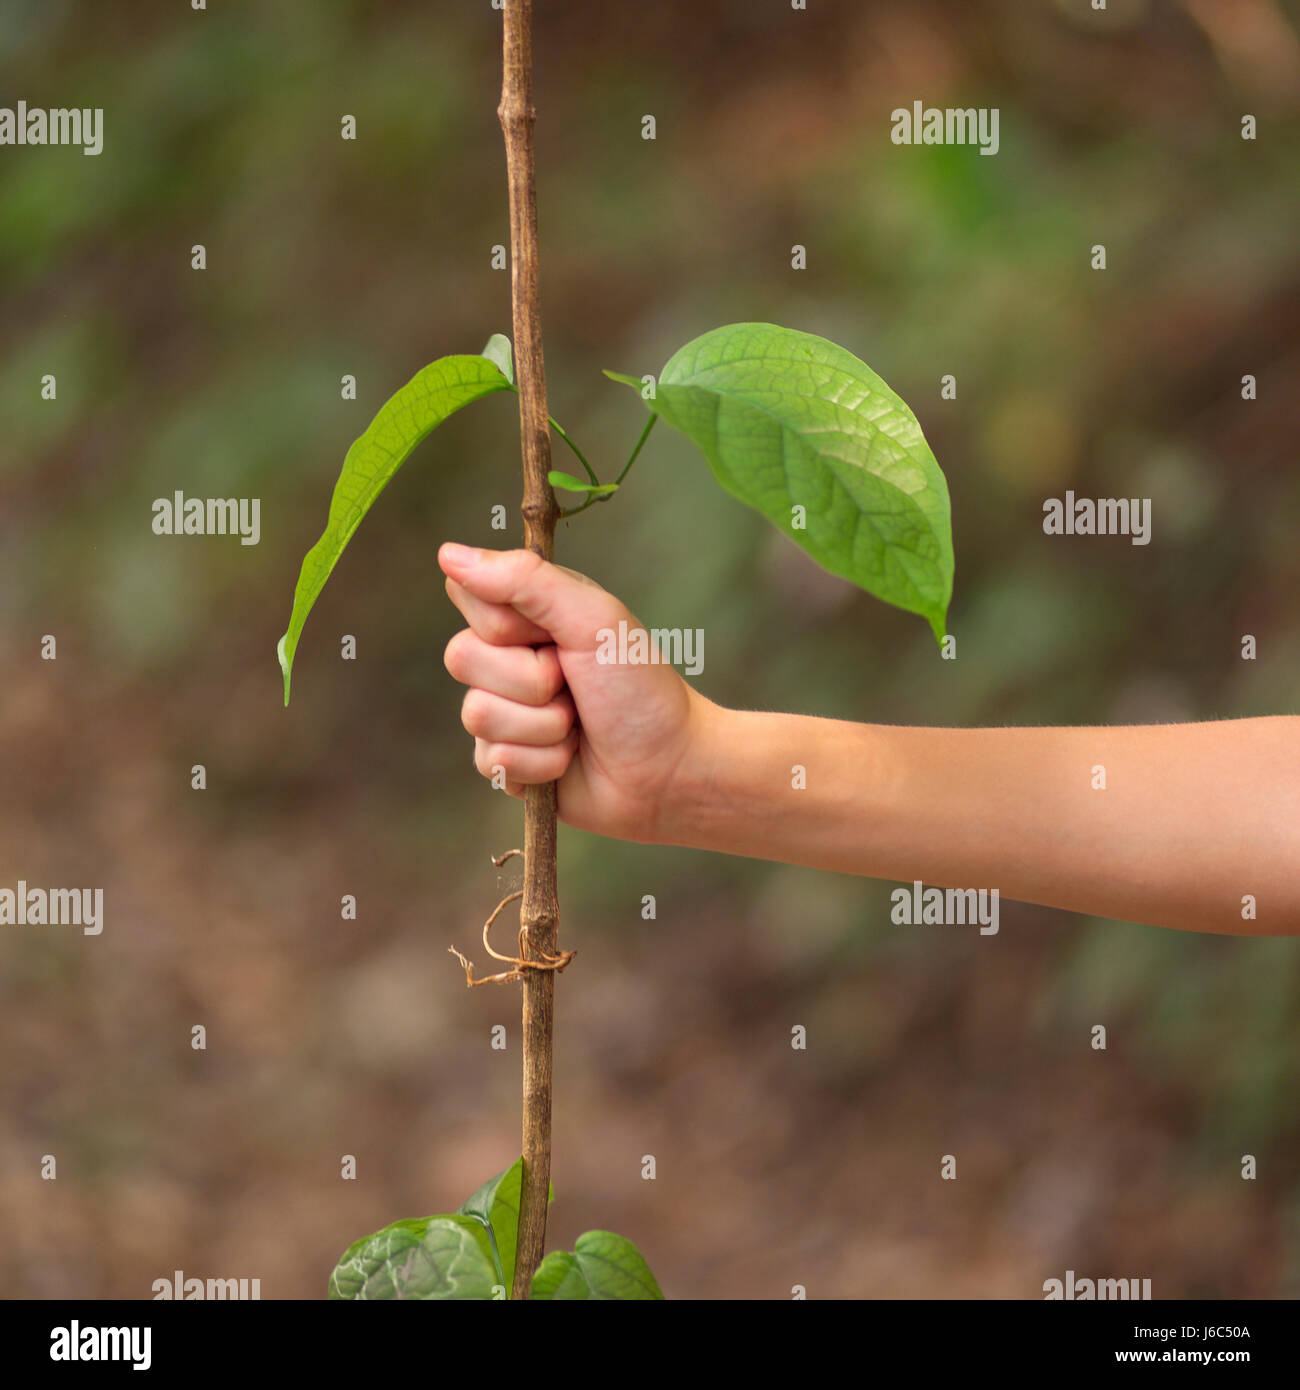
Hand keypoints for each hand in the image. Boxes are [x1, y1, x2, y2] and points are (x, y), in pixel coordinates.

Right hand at [438, 543, 710, 843]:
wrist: (670, 769)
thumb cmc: (640, 688)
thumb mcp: (591, 618)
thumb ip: (523, 579)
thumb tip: (447, 553)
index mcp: (527, 613)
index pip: (466, 594)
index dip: (507, 621)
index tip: (555, 633)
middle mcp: (507, 658)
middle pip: (461, 656)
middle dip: (532, 680)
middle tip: (574, 685)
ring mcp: (503, 712)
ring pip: (477, 715)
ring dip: (543, 726)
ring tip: (578, 726)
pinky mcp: (505, 763)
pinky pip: (492, 761)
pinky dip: (542, 763)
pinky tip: (569, 760)